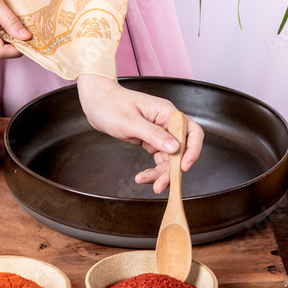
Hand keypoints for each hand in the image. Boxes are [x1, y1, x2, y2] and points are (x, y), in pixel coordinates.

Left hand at [76, 74, 203, 193]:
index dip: (192, 151)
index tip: (183, 168)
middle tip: (160, 186)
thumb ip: (154, 135)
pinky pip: (158, 158)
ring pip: (169, 158)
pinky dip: (153, 170)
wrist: (96, 101)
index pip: (191, 132)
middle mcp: (166, 123)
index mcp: (166, 113)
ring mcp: (159, 132)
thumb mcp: (130, 122)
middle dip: (172, 170)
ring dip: (161, 173)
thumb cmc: (110, 104)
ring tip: (146, 182)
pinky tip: (142, 177)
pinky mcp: (150, 139)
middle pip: (180, 150)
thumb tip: (175, 148)